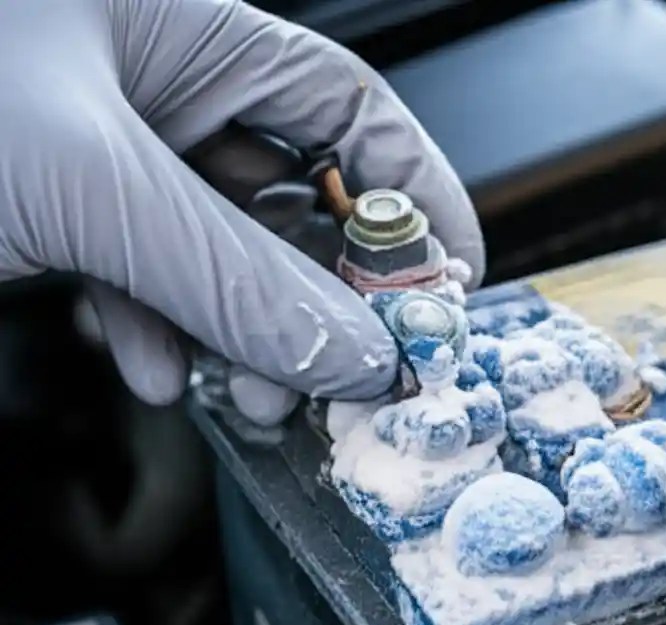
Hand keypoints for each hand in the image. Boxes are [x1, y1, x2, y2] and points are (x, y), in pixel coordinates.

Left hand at [0, 0, 482, 421]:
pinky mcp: (58, 217)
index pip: (349, 109)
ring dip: (247, 334)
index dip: (416, 193)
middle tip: (358, 363)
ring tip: (259, 393)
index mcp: (188, 34)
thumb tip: (356, 351)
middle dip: (327, 293)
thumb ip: (231, 277)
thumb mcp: (89, 186)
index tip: (451, 279)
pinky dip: (162, 334)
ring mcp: (107, 156)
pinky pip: (143, 280)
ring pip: (222, 255)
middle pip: (295, 197)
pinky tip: (158, 372)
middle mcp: (158, 89)